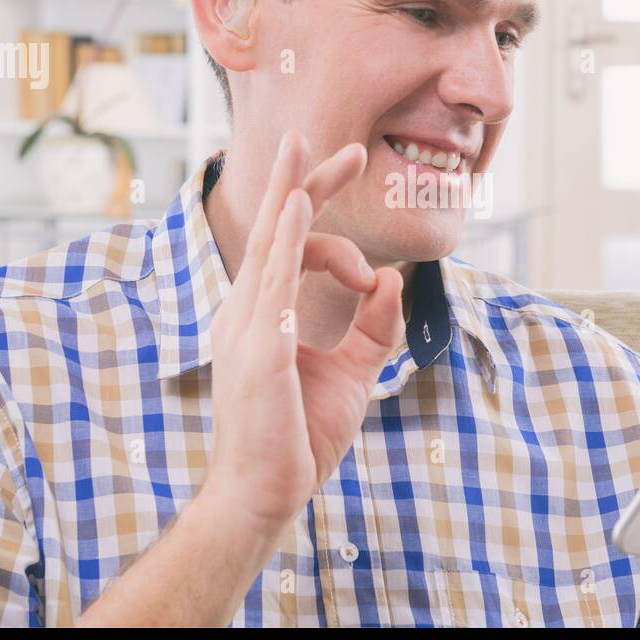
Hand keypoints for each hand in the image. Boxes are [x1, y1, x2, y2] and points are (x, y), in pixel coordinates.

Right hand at [201, 130, 404, 533]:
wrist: (265, 494)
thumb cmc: (299, 437)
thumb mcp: (351, 373)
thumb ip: (373, 328)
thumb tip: (393, 281)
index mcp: (263, 316)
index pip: (290, 247)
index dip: (323, 217)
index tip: (366, 235)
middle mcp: (247, 312)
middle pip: (276, 230)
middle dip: (305, 180)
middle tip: (345, 146)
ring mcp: (246, 326)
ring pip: (272, 243)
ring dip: (293, 193)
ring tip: (308, 149)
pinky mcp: (259, 346)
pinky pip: (274, 279)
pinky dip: (290, 238)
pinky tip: (303, 204)